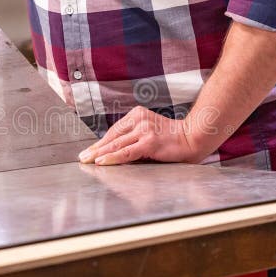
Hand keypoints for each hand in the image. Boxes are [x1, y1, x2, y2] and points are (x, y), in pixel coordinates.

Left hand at [78, 106, 209, 165]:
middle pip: (112, 137)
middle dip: (95, 149)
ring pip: (116, 145)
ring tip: (87, 161)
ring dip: (99, 154)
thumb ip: (134, 137)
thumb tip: (113, 151)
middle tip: (82, 157)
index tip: (89, 151)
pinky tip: (101, 161)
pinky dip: (112, 158)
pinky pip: (126, 152)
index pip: (114, 131)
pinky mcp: (149, 142)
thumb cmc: (172, 139)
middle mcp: (139, 119)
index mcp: (137, 114)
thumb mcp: (149, 132)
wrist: (193, 138)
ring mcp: (144, 130)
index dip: (100, 142)